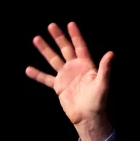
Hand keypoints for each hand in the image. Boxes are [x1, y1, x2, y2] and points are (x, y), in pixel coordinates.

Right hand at [25, 22, 113, 140]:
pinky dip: (37, 74)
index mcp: (86, 66)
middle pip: (65, 49)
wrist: (88, 116)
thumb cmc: (98, 101)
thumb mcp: (103, 84)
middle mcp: (75, 68)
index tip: (71, 24)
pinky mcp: (58, 86)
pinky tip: (28, 69)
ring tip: (36, 38)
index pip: (80, 47)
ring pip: (53, 60)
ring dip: (45, 50)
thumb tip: (111, 53)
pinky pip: (46, 78)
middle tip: (51, 25)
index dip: (76, 36)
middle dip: (58, 38)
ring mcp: (66, 76)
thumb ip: (105, 68)